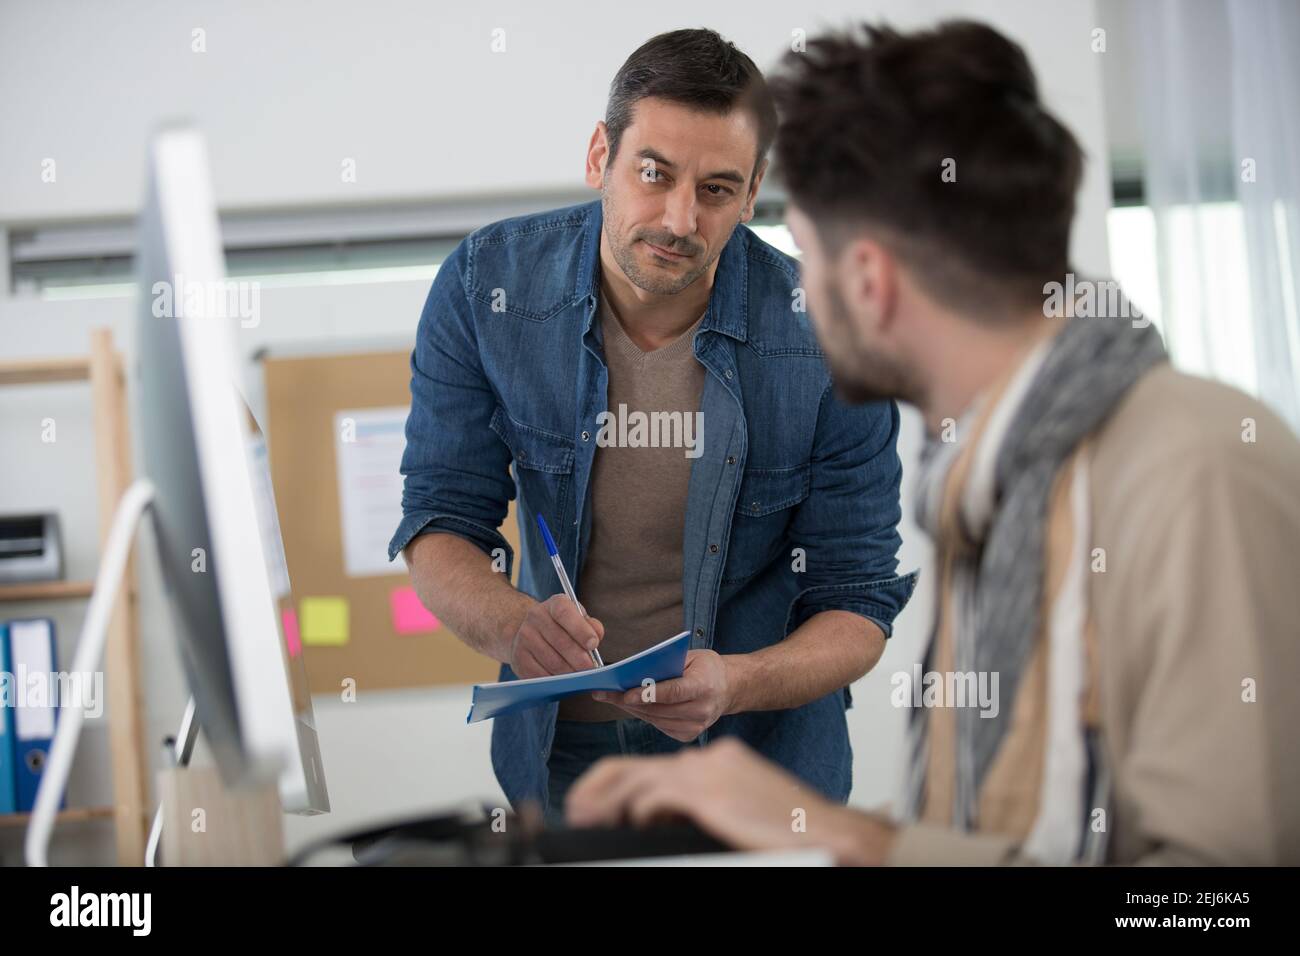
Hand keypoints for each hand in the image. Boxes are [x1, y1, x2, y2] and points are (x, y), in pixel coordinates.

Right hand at [508, 595, 603, 678]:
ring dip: (570, 672)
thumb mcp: (578, 619)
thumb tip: (596, 636)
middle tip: (591, 668)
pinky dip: (556, 681)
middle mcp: (535, 617)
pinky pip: (541, 675)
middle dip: (580, 659)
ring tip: (580, 676)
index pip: (565, 613)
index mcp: (554, 604)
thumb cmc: (561, 627)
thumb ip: (591, 626)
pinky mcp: (519, 658)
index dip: (581, 630)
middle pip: (561, 642)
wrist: (529, 632)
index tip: (593, 644)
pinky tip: (564, 680)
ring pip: (552, 662)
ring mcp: (524, 638)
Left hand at [565, 737, 896, 863]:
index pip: (653, 765)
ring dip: (607, 801)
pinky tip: (632, 823)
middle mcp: (709, 758)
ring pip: (639, 780)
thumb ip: (700, 804)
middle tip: (576, 812)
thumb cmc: (786, 830)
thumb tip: (652, 819)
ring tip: (586, 820)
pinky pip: (656, 796)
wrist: (829, 833)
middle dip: (598, 789)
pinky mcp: (709, 792)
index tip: (591, 803)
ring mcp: (709, 772)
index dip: (614, 783)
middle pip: (635, 766)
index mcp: (716, 760)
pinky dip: (638, 810)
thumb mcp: (736, 808)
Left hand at [591, 649, 732, 741]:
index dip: (648, 693)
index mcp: (704, 686)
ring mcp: (696, 726)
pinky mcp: (689, 735)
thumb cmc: (705, 668)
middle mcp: (702, 710)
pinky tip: (632, 706)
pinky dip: (644, 715)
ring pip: (655, 719)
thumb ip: (666, 665)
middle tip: (604, 693)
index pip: (673, 692)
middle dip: (629, 701)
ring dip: (632, 709)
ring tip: (611, 698)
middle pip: (659, 708)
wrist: (728, 688)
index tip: (625, 693)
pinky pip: (659, 726)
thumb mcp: (690, 657)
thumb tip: (634, 673)